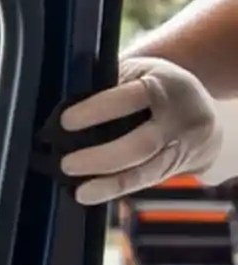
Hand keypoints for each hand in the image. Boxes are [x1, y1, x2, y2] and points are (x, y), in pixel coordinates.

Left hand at [60, 57, 222, 203]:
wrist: (201, 106)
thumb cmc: (153, 84)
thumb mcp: (137, 71)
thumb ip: (109, 85)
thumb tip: (63, 109)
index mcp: (164, 87)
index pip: (129, 98)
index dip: (97, 110)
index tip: (65, 121)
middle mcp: (179, 119)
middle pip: (142, 144)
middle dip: (102, 158)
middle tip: (67, 165)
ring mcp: (182, 148)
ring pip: (149, 171)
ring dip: (112, 185)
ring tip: (82, 193)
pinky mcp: (179, 169)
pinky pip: (148, 181)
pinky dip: (118, 187)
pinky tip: (93, 193)